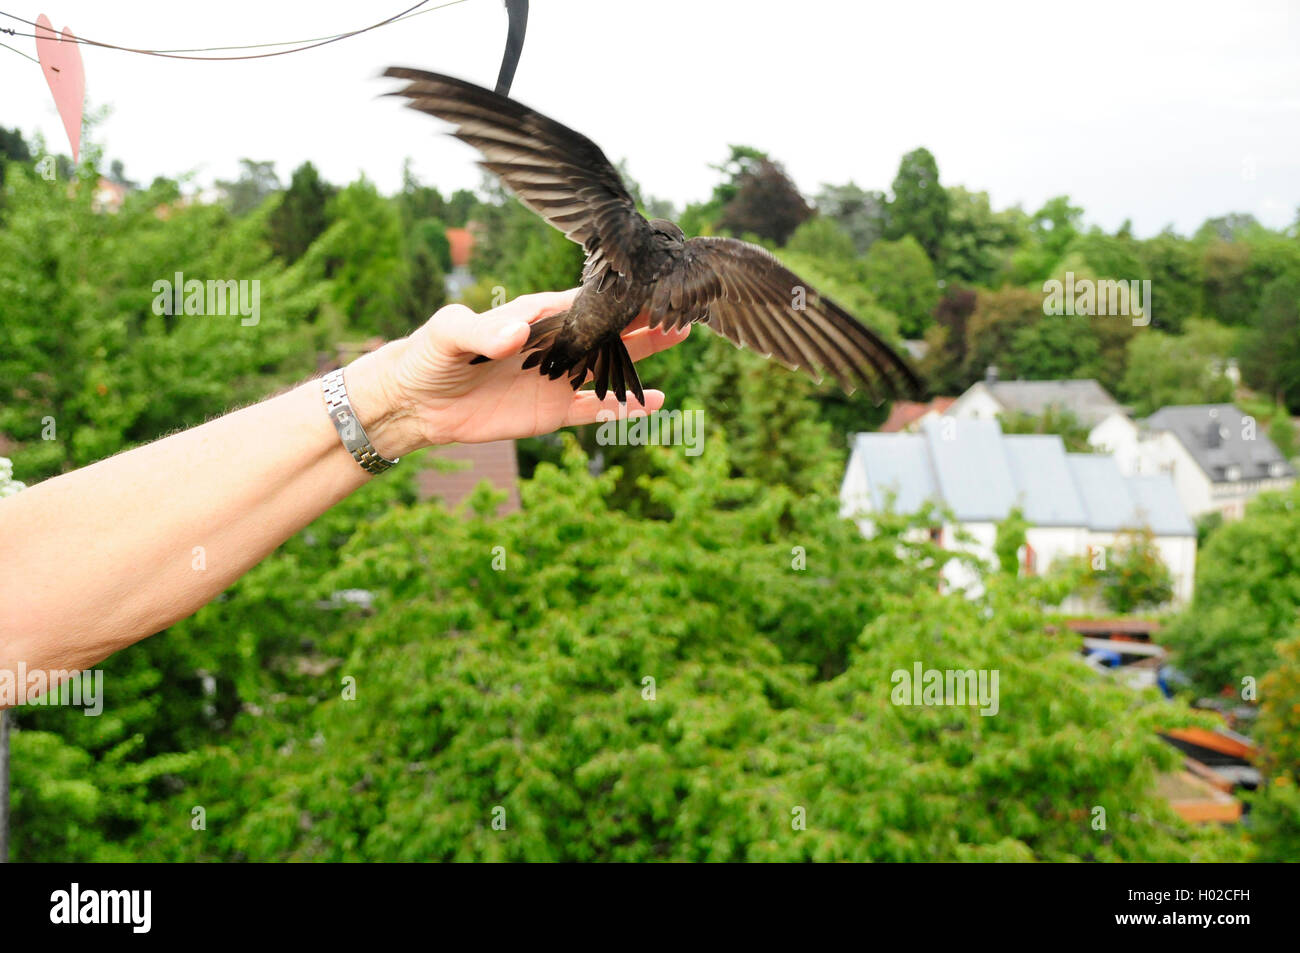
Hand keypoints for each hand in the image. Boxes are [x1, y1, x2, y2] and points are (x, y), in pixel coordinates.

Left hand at [345, 289, 690, 457]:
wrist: (416, 402)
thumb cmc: (430, 353)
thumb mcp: (448, 332)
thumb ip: (482, 330)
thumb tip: (516, 333)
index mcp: (536, 316)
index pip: (584, 300)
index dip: (616, 293)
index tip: (649, 283)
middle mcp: (555, 344)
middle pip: (609, 329)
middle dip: (644, 318)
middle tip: (682, 307)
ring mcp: (557, 378)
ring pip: (610, 365)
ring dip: (643, 354)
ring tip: (679, 338)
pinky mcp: (552, 412)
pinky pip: (594, 409)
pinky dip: (623, 407)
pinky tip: (654, 403)